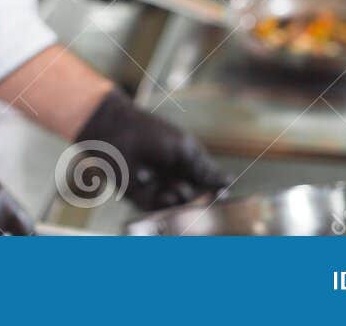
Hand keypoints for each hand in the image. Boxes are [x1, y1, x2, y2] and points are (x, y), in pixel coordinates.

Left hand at [74, 89, 226, 210]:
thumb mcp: (183, 149)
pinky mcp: (144, 201)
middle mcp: (176, 180)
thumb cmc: (151, 134)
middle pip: (197, 201)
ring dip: (183, 203)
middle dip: (201, 203)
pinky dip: (167, 206)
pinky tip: (167, 195)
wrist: (116, 133)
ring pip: (180, 209)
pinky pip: (160, 212)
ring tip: (178, 188)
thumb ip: (204, 169)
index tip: (225, 196)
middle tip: (203, 200)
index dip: (218, 193)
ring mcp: (161, 191)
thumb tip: (229, 182)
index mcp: (188, 165)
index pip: (210, 185)